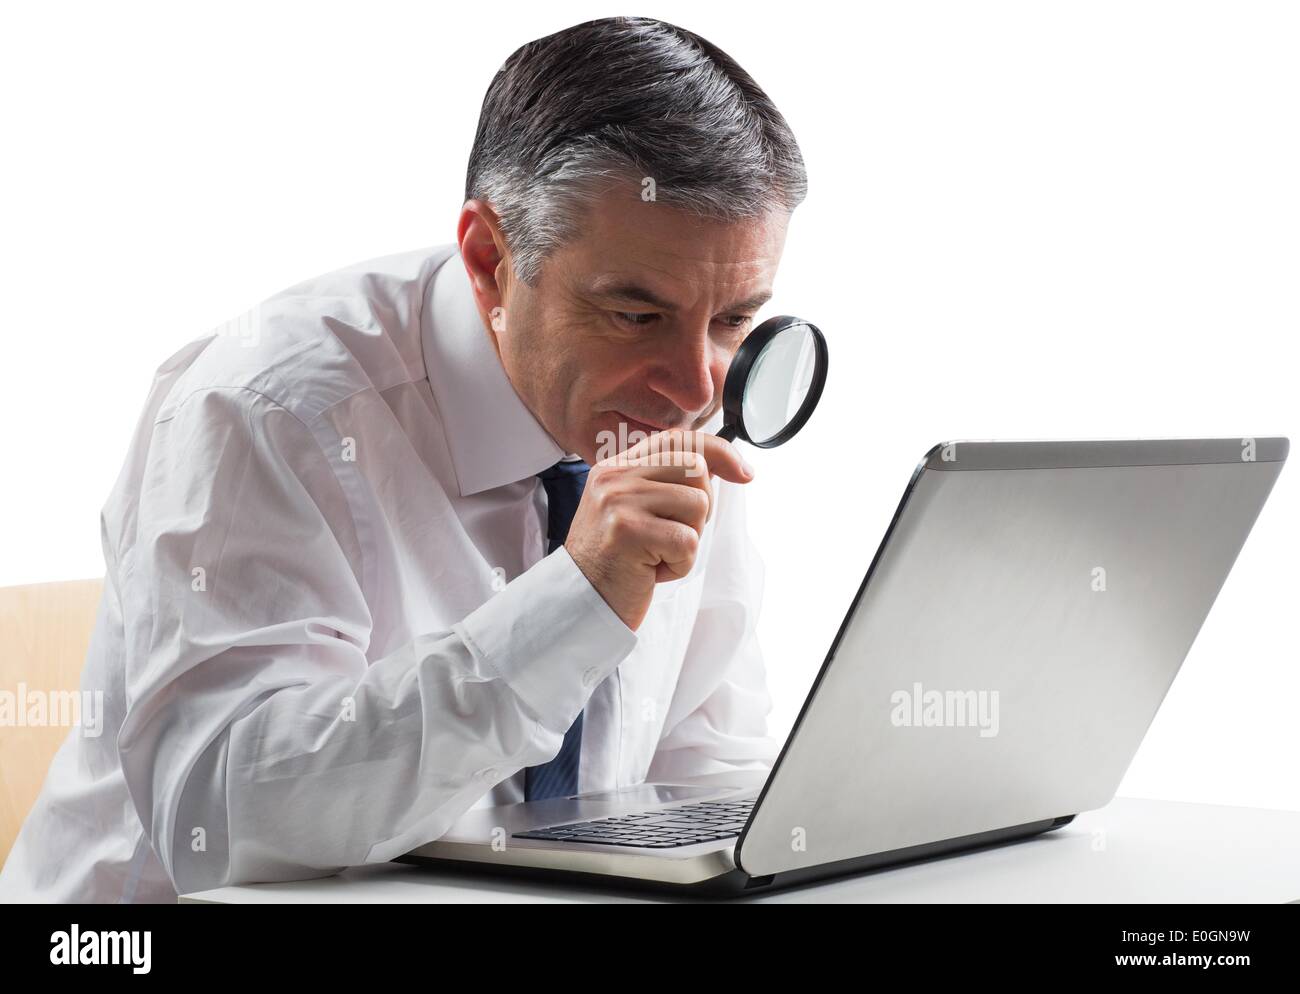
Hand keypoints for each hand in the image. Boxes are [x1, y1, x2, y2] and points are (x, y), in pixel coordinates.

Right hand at [565, 430, 753, 630]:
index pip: (678, 440)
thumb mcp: (639, 512)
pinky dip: (680, 565)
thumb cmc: (617, 562)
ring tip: (656, 556)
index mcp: (616, 467)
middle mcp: (614, 476)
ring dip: (688, 541)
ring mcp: (618, 501)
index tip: (744, 473)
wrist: (581, 602)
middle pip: (695, 468)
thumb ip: (669, 483)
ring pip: (697, 504)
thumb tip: (731, 466)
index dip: (719, 452)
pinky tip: (652, 571)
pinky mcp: (628, 531)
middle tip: (671, 538)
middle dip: (700, 509)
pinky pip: (688, 541)